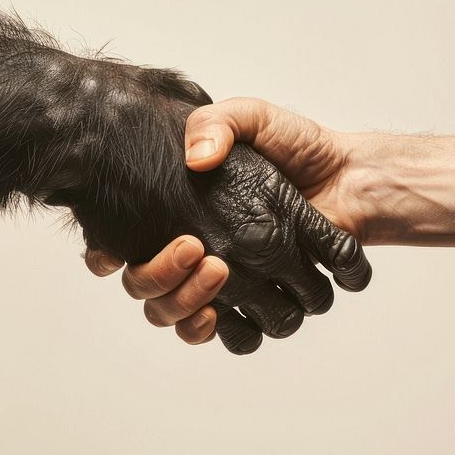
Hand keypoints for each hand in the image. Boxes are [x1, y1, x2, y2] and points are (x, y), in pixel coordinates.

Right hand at [86, 97, 369, 349]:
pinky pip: (236, 337)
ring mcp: (231, 283)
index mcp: (182, 215)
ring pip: (183, 319)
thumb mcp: (250, 117)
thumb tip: (195, 160)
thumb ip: (216, 123)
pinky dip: (230, 332)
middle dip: (162, 279)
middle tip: (196, 248)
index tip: (112, 250)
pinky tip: (230, 311)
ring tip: (219, 272)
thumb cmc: (296, 144)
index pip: (121, 244)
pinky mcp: (267, 301)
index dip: (104, 252)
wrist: (350, 173)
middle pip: (150, 292)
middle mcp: (198, 254)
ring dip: (189, 304)